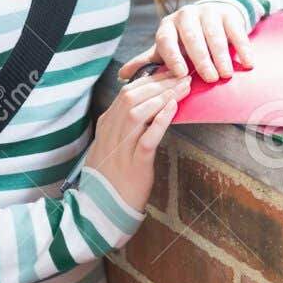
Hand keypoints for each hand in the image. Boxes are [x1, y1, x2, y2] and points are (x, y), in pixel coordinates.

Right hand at [86, 67, 192, 211]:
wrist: (100, 210)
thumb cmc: (111, 178)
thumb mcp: (110, 146)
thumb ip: (123, 126)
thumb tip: (145, 107)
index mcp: (106, 126)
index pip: (127, 93)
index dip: (150, 79)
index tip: (169, 72)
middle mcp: (111, 133)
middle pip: (132, 97)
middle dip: (159, 82)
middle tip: (182, 74)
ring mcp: (121, 148)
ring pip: (137, 113)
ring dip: (162, 96)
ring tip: (183, 87)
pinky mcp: (134, 165)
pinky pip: (147, 138)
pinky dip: (160, 121)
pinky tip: (173, 109)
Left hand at [117, 1, 253, 84]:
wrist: (211, 15)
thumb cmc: (184, 39)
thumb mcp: (166, 48)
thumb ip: (148, 61)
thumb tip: (121, 75)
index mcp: (167, 26)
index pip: (166, 40)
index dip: (173, 57)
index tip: (181, 74)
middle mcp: (186, 15)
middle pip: (192, 37)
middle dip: (201, 58)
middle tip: (209, 78)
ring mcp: (208, 12)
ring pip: (214, 34)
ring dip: (221, 55)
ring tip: (226, 74)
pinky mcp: (228, 13)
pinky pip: (235, 30)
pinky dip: (242, 47)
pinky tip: (247, 62)